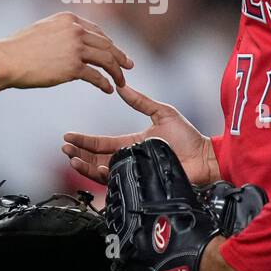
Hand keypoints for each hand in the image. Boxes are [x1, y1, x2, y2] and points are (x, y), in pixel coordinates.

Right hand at [0, 12, 132, 94]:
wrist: (7, 59)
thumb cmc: (20, 47)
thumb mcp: (44, 29)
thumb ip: (62, 32)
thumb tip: (72, 42)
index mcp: (69, 19)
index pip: (98, 31)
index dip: (109, 43)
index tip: (115, 52)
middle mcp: (76, 31)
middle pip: (106, 44)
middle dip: (120, 57)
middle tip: (128, 66)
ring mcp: (76, 48)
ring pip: (106, 60)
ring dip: (116, 72)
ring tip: (120, 82)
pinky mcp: (73, 67)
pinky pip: (96, 76)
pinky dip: (105, 83)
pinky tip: (108, 89)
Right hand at [61, 84, 219, 185]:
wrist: (205, 157)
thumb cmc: (188, 137)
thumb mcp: (162, 112)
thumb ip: (141, 101)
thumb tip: (122, 86)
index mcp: (131, 143)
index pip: (102, 142)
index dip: (84, 140)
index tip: (68, 137)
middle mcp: (129, 158)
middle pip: (96, 159)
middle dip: (78, 155)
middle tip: (65, 150)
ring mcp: (134, 172)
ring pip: (103, 172)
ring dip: (86, 167)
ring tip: (74, 160)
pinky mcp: (142, 184)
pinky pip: (118, 183)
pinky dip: (105, 178)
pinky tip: (97, 170)